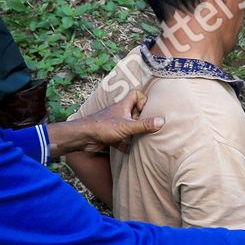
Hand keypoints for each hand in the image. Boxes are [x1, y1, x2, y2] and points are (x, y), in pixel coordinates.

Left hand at [48, 89, 163, 156]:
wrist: (83, 137)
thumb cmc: (102, 127)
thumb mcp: (127, 126)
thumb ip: (144, 124)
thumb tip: (161, 121)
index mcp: (123, 106)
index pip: (136, 94)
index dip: (143, 100)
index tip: (147, 112)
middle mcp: (119, 113)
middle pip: (134, 110)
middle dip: (142, 118)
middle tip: (148, 127)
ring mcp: (114, 124)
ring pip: (128, 125)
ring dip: (135, 131)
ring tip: (143, 138)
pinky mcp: (110, 135)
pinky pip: (121, 139)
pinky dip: (126, 144)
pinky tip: (131, 150)